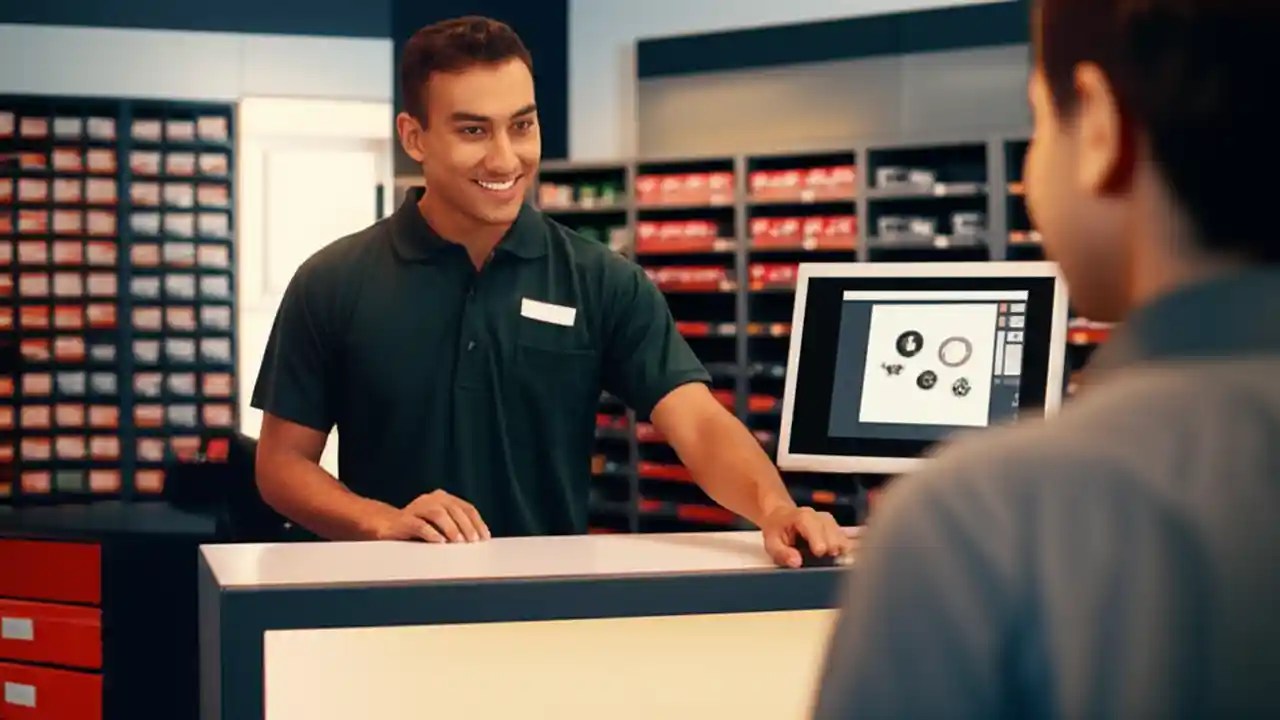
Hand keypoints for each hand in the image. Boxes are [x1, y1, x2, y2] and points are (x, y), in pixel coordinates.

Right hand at [372, 490, 490, 542]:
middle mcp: (432, 499)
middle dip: (466, 526)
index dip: (477, 522)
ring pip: (438, 514)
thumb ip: (457, 527)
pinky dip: (431, 533)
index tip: (484, 537)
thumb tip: (478, 540)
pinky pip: (419, 525)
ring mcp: (417, 507)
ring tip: (458, 542)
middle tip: (472, 541)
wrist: (387, 525)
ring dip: (450, 528)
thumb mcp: (441, 525)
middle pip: (454, 509)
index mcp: (444, 499)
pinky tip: (439, 542)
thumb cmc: (419, 527)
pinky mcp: (404, 520)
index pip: (466, 508)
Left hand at [760, 505, 851, 567]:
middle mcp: (819, 517)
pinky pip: (844, 538)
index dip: (819, 541)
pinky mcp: (836, 528)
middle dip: (831, 547)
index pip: (815, 527)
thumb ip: (782, 552)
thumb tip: (796, 562)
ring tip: (835, 561)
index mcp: (803, 517)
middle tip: (827, 559)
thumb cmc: (777, 530)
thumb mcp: (771, 542)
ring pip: (841, 535)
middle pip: (833, 532)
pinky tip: (839, 558)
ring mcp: (830, 522)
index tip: (820, 552)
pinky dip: (843, 549)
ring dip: (839, 549)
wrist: (780, 516)